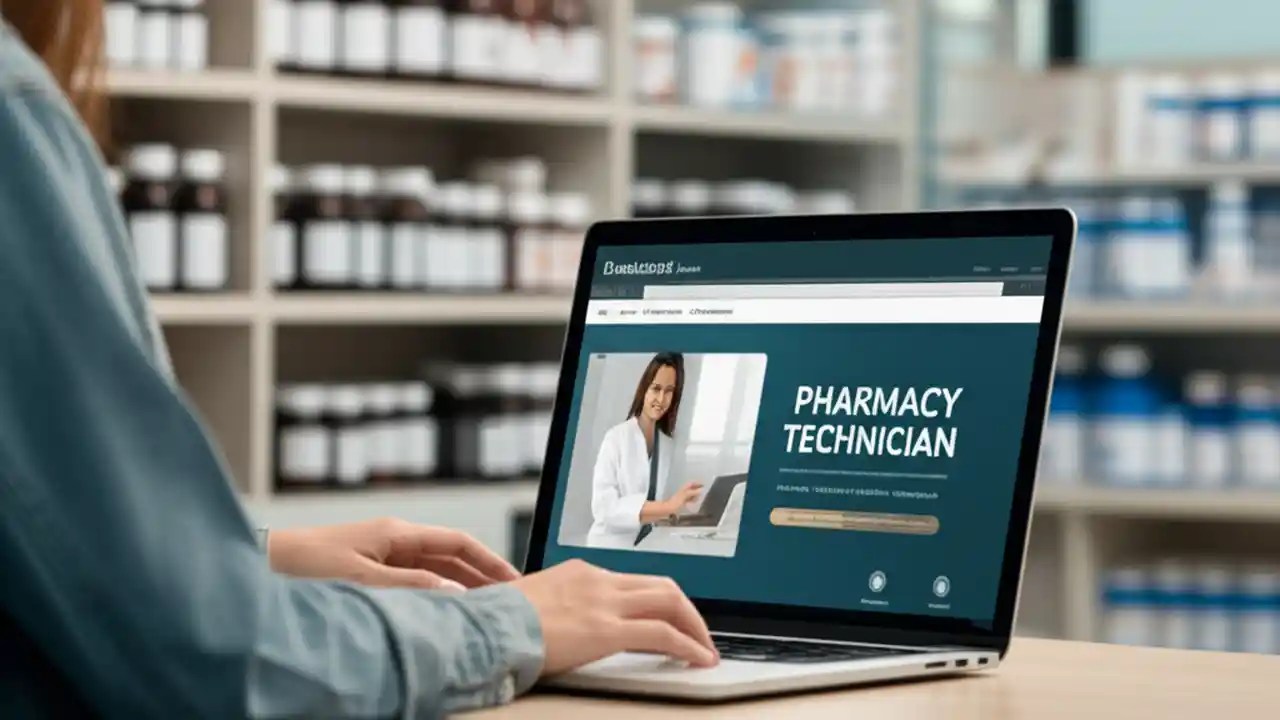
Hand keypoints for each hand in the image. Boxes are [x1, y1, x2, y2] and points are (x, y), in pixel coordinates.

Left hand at [268, 518, 519, 591]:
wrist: (259, 564)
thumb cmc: (303, 565)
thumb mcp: (362, 578)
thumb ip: (410, 586)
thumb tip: (454, 592)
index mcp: (397, 533)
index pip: (458, 543)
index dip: (490, 561)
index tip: (516, 581)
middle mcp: (393, 541)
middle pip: (450, 557)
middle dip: (481, 577)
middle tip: (509, 600)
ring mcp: (381, 556)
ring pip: (433, 571)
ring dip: (459, 587)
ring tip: (483, 610)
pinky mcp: (368, 571)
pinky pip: (413, 582)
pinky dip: (434, 595)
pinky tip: (442, 612)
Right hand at [513, 559, 718, 674]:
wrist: (484, 629)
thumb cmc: (498, 624)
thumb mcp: (534, 606)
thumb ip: (559, 611)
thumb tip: (566, 630)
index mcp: (580, 573)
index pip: (634, 582)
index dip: (659, 602)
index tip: (670, 619)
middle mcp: (597, 580)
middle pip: (661, 586)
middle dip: (686, 610)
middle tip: (698, 633)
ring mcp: (604, 602)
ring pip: (670, 602)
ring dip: (694, 626)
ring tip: (704, 649)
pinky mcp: (606, 629)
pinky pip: (663, 634)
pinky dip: (688, 646)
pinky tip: (698, 660)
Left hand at [666, 482, 703, 512]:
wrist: (667, 509)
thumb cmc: (675, 502)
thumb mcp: (685, 496)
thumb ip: (693, 492)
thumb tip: (700, 490)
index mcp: (684, 488)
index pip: (691, 483)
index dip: (697, 483)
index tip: (703, 485)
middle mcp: (683, 491)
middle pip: (691, 488)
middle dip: (697, 490)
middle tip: (702, 493)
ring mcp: (682, 497)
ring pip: (690, 494)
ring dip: (695, 495)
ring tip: (698, 498)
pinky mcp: (681, 502)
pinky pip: (688, 499)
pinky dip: (691, 500)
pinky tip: (693, 502)